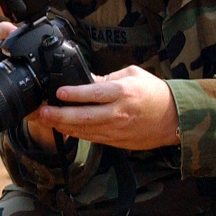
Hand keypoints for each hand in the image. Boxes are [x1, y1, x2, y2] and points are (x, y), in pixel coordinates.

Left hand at [23, 65, 179, 151]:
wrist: (173, 117)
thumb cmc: (153, 92)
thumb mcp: (132, 74)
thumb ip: (107, 77)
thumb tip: (85, 79)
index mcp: (123, 92)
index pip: (96, 93)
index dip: (76, 94)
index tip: (59, 92)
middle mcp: (118, 112)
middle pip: (85, 116)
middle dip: (60, 115)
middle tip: (41, 112)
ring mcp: (117, 129)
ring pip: (85, 130)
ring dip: (63, 126)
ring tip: (44, 120)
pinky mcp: (117, 141)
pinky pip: (92, 138)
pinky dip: (76, 134)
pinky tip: (62, 129)